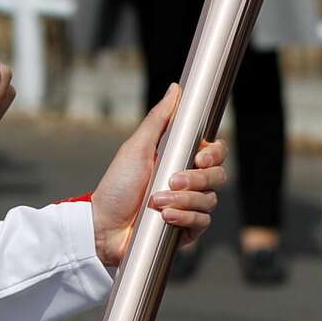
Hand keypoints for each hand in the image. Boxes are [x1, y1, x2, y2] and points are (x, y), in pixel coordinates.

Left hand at [89, 85, 228, 268]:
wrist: (103, 226)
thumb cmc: (117, 186)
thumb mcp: (136, 148)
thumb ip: (159, 119)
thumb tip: (175, 89)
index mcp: (181, 161)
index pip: (215, 153)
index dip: (214, 154)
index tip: (199, 157)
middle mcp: (190, 184)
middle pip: (218, 176)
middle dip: (196, 179)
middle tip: (172, 180)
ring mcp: (190, 208)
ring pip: (210, 200)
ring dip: (184, 199)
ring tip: (157, 201)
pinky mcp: (187, 231)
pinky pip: (202, 222)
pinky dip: (185, 218)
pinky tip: (166, 217)